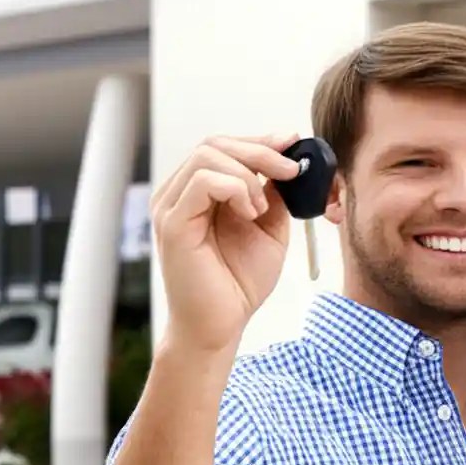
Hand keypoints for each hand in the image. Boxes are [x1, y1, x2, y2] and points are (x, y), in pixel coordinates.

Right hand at [150, 133, 301, 353]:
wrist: (222, 324)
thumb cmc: (240, 281)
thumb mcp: (270, 227)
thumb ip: (275, 194)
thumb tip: (289, 162)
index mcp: (199, 191)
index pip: (223, 145)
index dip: (260, 140)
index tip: (293, 142)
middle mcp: (179, 193)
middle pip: (215, 143)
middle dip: (260, 150)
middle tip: (292, 169)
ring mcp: (172, 206)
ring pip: (207, 155)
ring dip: (248, 172)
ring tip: (263, 207)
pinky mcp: (172, 224)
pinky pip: (203, 181)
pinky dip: (236, 188)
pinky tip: (251, 213)